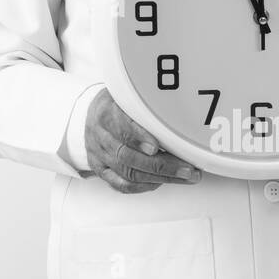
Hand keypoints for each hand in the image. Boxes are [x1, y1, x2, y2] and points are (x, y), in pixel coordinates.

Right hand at [84, 89, 201, 192]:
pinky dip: (144, 186)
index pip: (120, 125)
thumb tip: (177, 108)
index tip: (156, 146)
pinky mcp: (102, 170)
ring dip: (161, 177)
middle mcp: (100, 136)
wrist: (90, 115)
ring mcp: (100, 156)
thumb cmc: (115, 104)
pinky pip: (122, 185)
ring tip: (185, 176)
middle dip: (162, 165)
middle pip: (128, 156)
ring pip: (129, 173)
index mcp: (105, 112)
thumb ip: (145, 101)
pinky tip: (162, 181)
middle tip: (187, 168)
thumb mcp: (126, 93)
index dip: (138, 137)